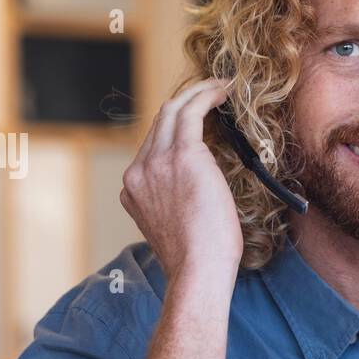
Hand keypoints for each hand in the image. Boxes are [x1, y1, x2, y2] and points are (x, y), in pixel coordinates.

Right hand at [120, 79, 242, 280]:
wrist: (197, 271)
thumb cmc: (199, 260)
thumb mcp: (176, 227)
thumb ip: (176, 203)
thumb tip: (199, 190)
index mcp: (134, 190)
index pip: (152, 147)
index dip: (175, 129)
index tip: (198, 120)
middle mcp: (139, 171)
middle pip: (159, 123)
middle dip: (185, 103)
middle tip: (211, 94)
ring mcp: (156, 163)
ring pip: (172, 111)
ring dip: (197, 93)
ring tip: (220, 87)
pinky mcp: (182, 157)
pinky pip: (192, 112)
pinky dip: (207, 97)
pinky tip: (224, 91)